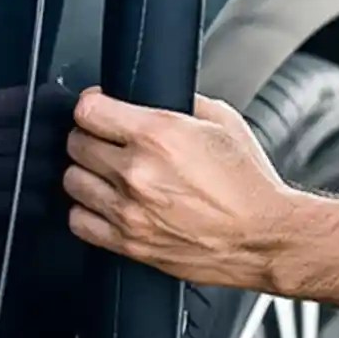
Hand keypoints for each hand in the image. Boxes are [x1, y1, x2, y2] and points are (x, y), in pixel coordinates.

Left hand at [63, 87, 299, 291]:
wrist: (266, 238)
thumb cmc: (248, 184)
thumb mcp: (222, 122)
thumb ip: (180, 102)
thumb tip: (151, 96)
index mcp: (158, 136)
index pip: (88, 110)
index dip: (91, 105)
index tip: (98, 109)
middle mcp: (136, 172)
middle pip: (76, 144)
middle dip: (89, 138)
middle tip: (106, 142)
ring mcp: (129, 210)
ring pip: (72, 181)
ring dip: (86, 174)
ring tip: (107, 174)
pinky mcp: (127, 242)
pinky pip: (79, 221)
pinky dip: (86, 211)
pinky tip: (105, 204)